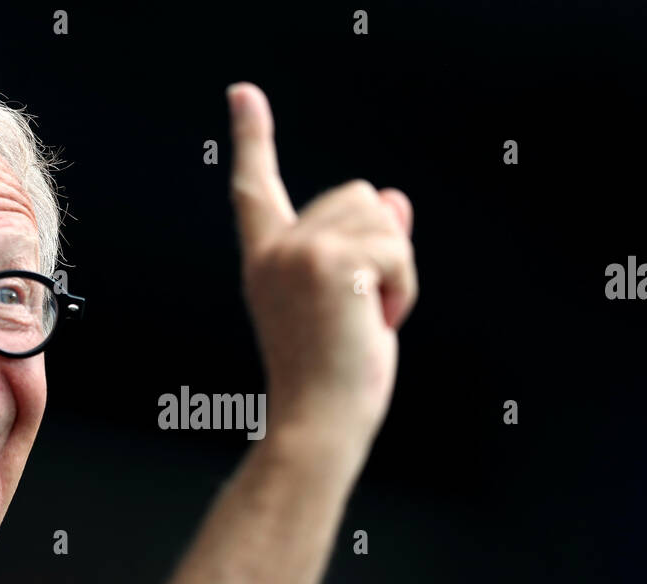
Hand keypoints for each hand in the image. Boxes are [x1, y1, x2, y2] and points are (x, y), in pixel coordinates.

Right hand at [227, 82, 417, 448]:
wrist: (318, 425)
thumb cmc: (332, 378)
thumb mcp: (351, 302)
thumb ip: (366, 248)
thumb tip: (397, 198)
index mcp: (266, 260)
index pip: (256, 188)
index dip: (253, 137)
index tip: (244, 94)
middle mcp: (275, 249)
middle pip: (360, 196)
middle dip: (381, 249)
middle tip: (359, 314)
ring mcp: (300, 252)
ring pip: (384, 218)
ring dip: (394, 270)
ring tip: (365, 320)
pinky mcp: (331, 262)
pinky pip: (397, 249)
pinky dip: (402, 289)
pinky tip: (376, 323)